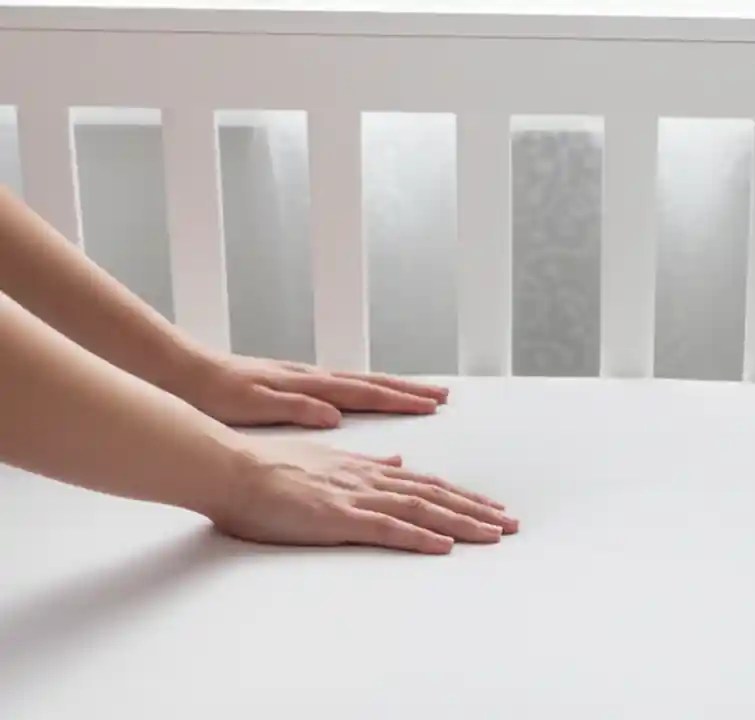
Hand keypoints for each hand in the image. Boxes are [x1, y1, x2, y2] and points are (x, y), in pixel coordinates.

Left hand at [182, 355, 449, 427]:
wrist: (186, 372)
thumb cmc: (216, 392)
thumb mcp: (254, 404)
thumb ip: (296, 408)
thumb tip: (334, 415)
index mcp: (309, 386)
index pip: (365, 392)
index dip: (401, 400)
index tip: (431, 404)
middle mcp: (314, 379)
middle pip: (373, 383)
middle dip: (410, 391)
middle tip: (442, 396)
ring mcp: (308, 380)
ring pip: (362, 382)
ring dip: (395, 388)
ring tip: (421, 393)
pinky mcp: (298, 385)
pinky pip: (346, 387)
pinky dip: (370, 390)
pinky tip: (374, 396)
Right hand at [211, 437, 516, 553]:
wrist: (233, 468)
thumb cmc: (269, 471)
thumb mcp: (327, 462)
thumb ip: (366, 464)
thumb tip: (398, 462)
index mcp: (367, 470)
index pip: (426, 484)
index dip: (461, 496)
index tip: (491, 506)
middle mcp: (370, 480)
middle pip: (436, 495)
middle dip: (477, 509)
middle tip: (511, 523)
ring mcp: (357, 497)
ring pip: (422, 510)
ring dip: (462, 522)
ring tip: (495, 534)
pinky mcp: (339, 516)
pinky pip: (388, 529)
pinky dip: (420, 537)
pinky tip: (445, 546)